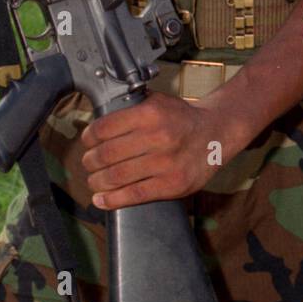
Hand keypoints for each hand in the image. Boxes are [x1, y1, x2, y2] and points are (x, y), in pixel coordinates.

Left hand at [80, 90, 240, 208]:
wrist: (216, 133)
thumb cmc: (182, 118)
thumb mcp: (158, 101)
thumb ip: (130, 107)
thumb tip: (99, 121)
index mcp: (150, 113)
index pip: (105, 127)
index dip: (89, 136)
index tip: (86, 141)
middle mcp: (158, 137)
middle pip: (108, 154)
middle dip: (90, 161)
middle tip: (87, 163)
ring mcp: (166, 163)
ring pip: (117, 176)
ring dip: (97, 181)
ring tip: (93, 180)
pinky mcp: (173, 185)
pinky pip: (135, 195)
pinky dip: (113, 199)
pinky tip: (101, 200)